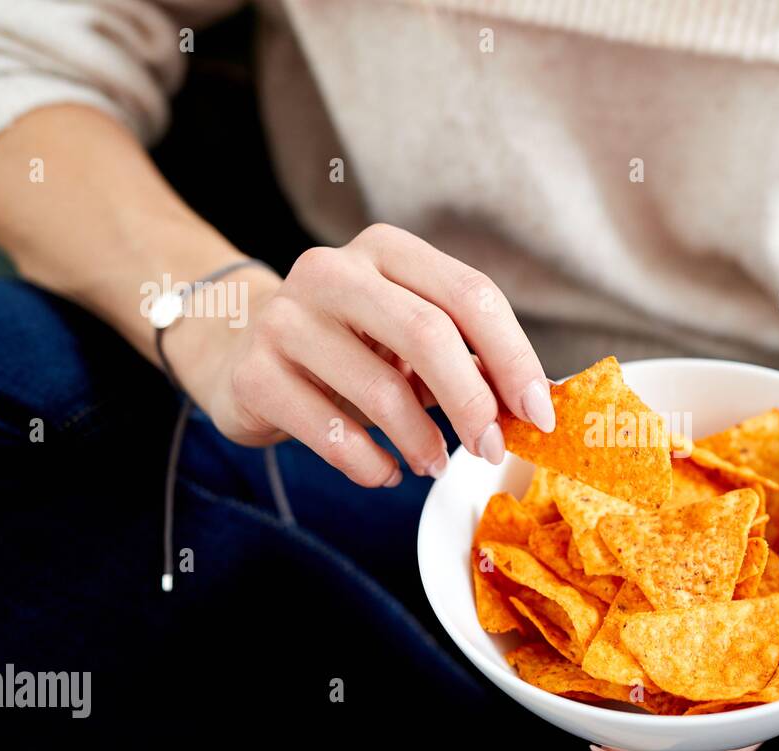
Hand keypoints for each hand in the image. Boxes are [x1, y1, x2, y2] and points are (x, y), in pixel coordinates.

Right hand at [167, 224, 556, 486]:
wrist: (239, 353)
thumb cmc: (351, 348)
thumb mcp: (408, 338)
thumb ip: (467, 357)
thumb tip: (536, 404)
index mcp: (387, 250)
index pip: (471, 294)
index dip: (514, 358)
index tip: (539, 414)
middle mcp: (332, 271)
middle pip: (428, 333)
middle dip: (472, 402)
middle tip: (490, 448)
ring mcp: (285, 319)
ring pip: (381, 390)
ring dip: (422, 442)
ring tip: (432, 463)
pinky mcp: (252, 374)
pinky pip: (330, 432)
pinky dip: (370, 464)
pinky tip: (384, 472)